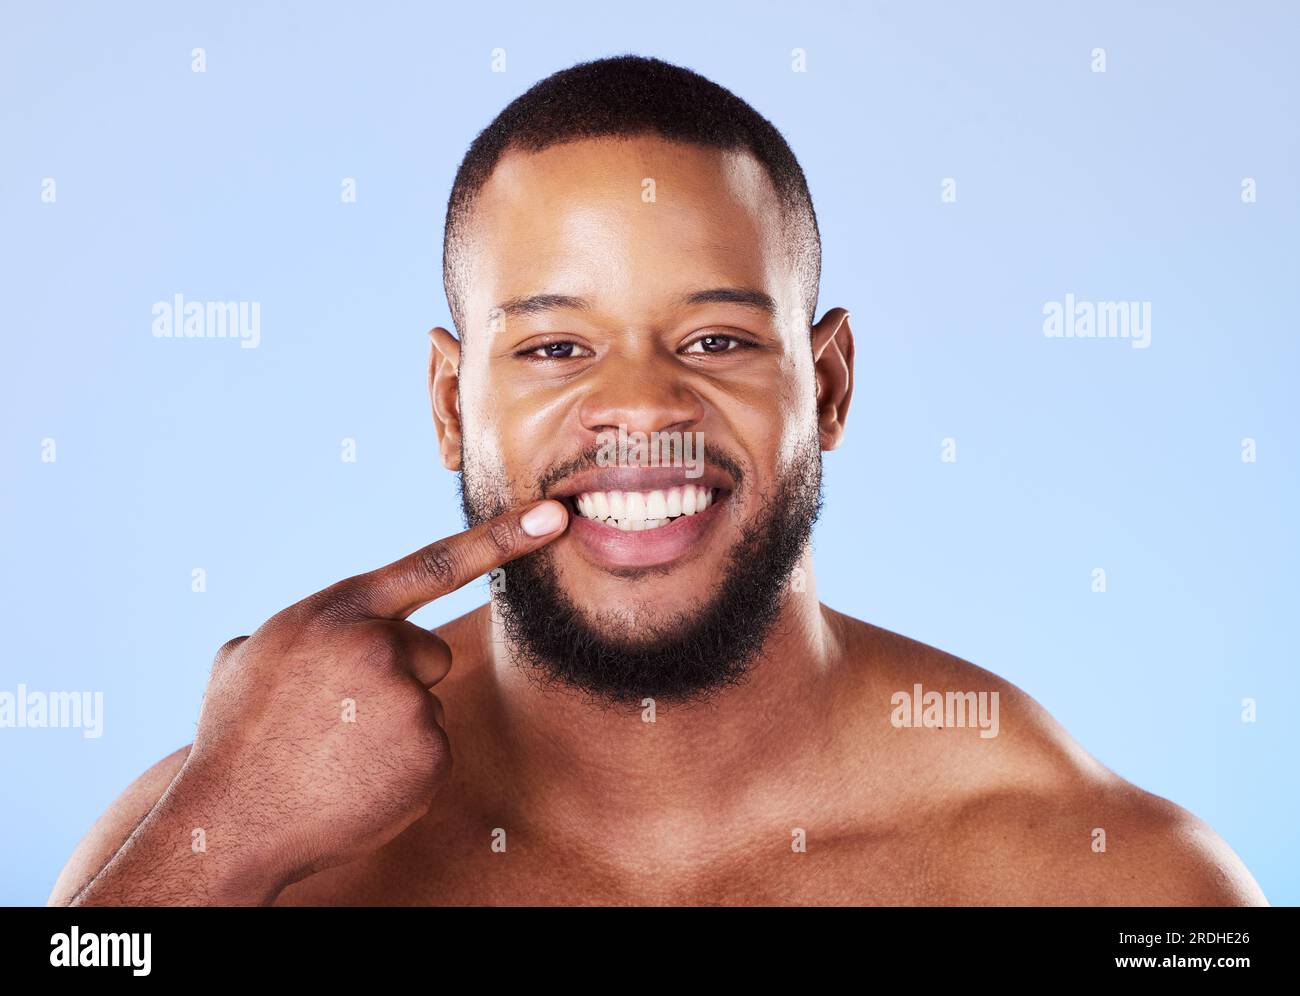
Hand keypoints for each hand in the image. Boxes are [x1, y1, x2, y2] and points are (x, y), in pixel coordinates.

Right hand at [175, 499, 567, 895]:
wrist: (231, 824)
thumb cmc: (235, 741)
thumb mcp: (244, 659)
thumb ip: (292, 633)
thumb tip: (279, 636)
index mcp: (337, 613)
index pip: (434, 564)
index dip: (500, 539)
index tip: (553, 517)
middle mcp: (378, 645)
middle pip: (428, 652)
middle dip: (397, 680)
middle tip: (339, 720)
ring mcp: (407, 700)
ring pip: (427, 704)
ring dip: (395, 728)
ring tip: (337, 753)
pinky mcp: (428, 752)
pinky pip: (432, 752)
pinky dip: (402, 771)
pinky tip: (356, 782)